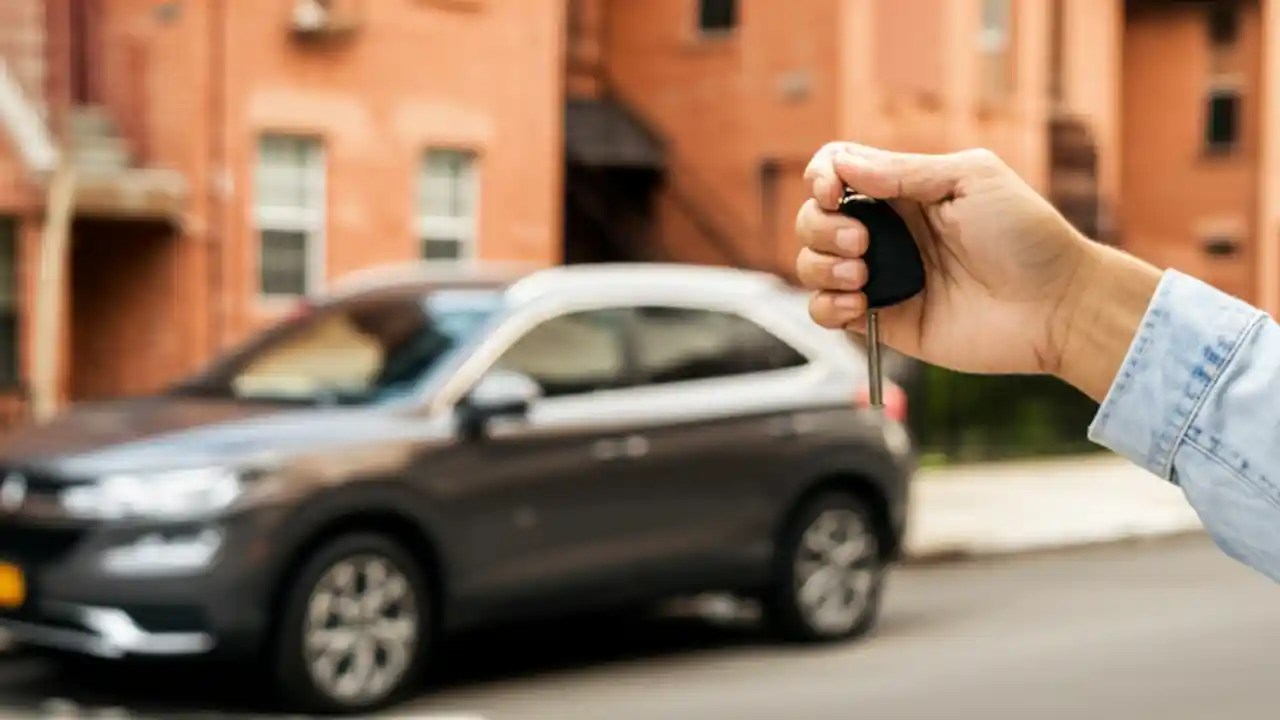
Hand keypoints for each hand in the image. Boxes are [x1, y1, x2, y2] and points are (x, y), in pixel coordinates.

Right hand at [796, 143, 1094, 376]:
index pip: (837, 172)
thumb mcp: (970, 179)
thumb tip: (842, 165)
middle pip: (814, 218)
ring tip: (861, 276)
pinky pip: (826, 313)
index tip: (832, 191)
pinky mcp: (884, 320)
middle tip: (861, 242)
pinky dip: (827, 306)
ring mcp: (883, 277)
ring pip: (812, 265)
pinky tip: (859, 304)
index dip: (820, 177)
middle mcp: (887, 232)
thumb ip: (903, 171)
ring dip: (821, 266)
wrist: (1056, 305)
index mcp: (905, 191)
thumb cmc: (1026, 235)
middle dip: (822, 227)